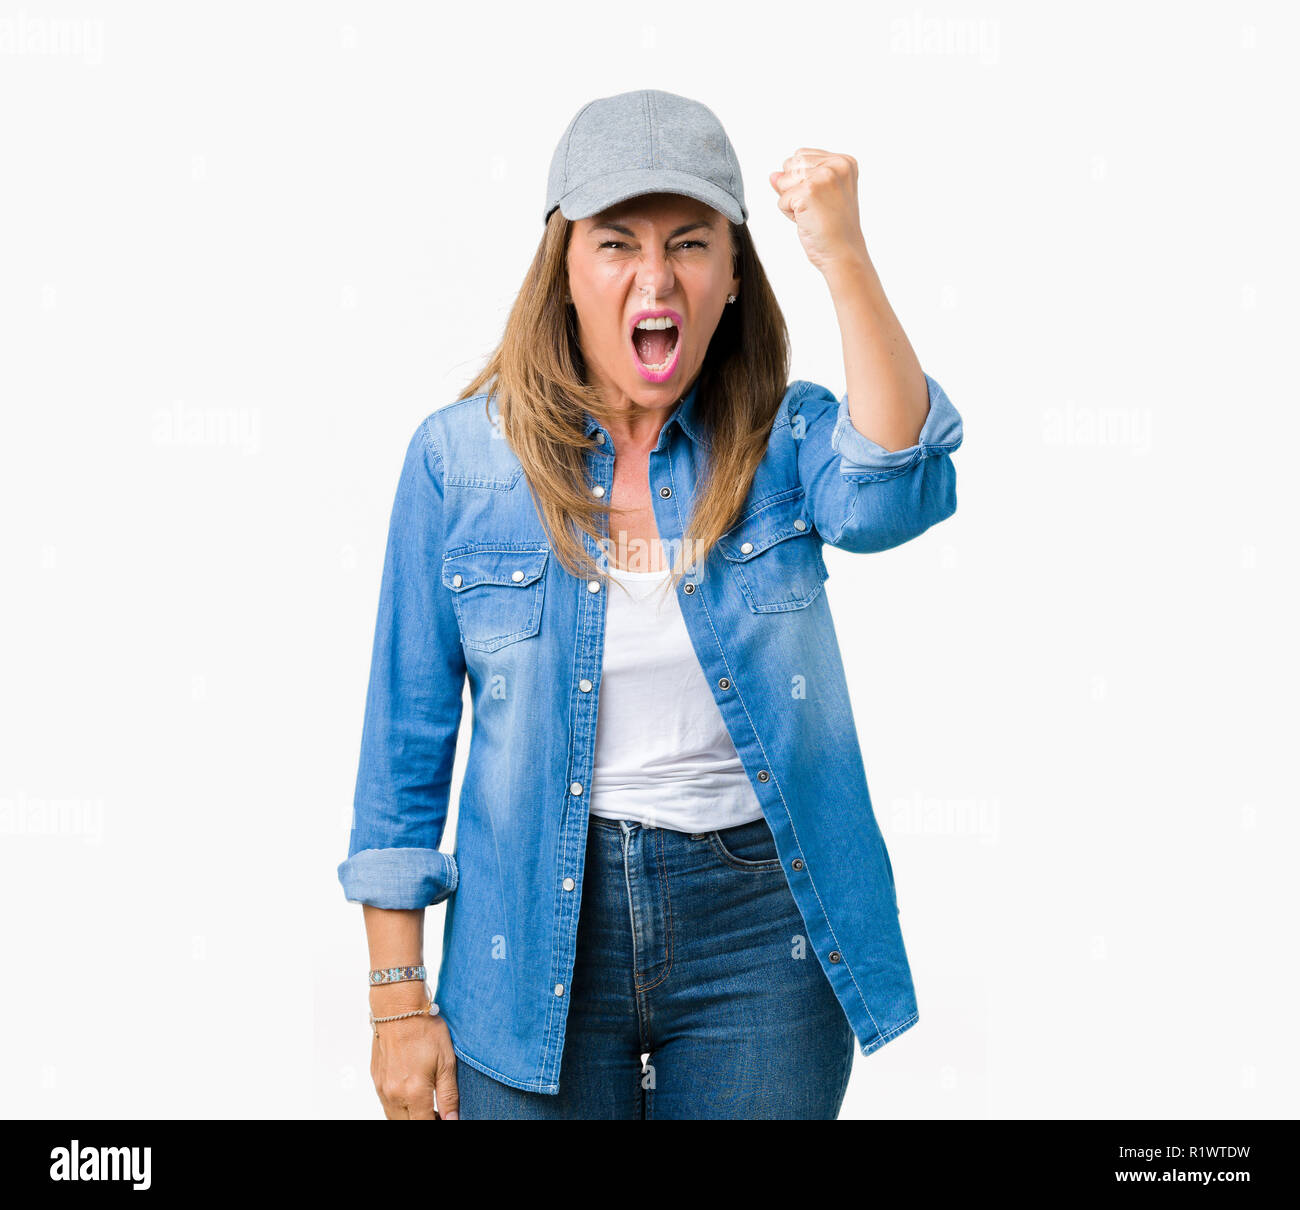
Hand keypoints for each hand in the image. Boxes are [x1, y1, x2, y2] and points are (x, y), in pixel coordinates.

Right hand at [370, 1012, 458, 1119]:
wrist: (398, 1008)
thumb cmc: (425, 1030)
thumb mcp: (446, 1061)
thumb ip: (449, 1095)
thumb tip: (452, 1120)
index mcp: (414, 1092)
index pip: (424, 1125)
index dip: (437, 1123)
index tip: (445, 1118)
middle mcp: (394, 1094)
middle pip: (406, 1125)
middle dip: (423, 1121)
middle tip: (438, 1113)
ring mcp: (382, 1088)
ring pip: (394, 1117)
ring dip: (410, 1116)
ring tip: (427, 1106)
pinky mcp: (376, 1079)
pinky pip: (386, 1103)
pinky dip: (399, 1106)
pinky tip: (411, 1094)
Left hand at [769, 148, 869, 275]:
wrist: (844, 254)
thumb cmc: (834, 229)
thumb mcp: (818, 197)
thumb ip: (796, 180)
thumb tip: (773, 175)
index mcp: (844, 161)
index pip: (801, 156)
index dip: (802, 181)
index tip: (823, 200)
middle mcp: (836, 164)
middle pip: (790, 164)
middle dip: (794, 188)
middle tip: (816, 208)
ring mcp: (823, 176)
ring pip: (783, 180)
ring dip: (791, 201)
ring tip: (813, 214)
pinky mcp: (809, 191)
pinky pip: (781, 200)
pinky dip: (789, 214)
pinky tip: (808, 221)